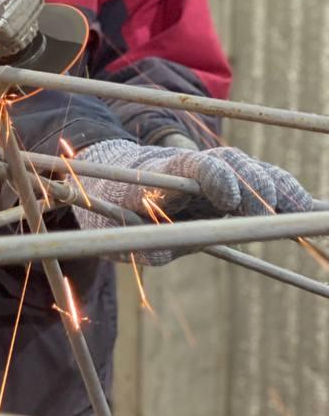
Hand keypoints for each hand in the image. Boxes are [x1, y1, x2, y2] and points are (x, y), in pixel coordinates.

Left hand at [71, 138, 314, 264]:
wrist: (108, 183)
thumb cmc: (109, 212)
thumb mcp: (113, 232)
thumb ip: (137, 242)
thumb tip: (159, 254)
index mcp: (159, 172)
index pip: (191, 163)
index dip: (213, 175)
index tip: (230, 198)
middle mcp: (190, 168)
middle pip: (229, 161)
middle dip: (253, 182)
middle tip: (270, 209)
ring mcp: (210, 174)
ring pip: (250, 170)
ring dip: (278, 187)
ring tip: (304, 211)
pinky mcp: (225, 187)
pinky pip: (259, 184)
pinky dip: (284, 194)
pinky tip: (308, 210)